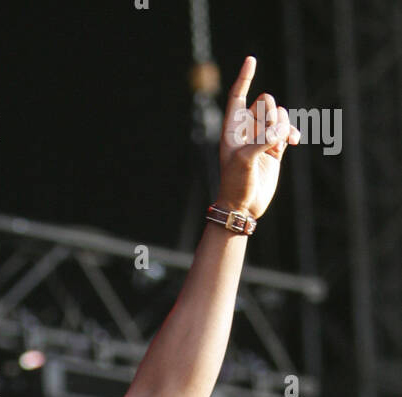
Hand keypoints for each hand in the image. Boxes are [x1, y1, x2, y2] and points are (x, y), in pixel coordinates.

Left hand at [217, 55, 300, 219]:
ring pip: (278, 114)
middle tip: (269, 136)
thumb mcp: (245, 161)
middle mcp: (247, 129)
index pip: (238, 96)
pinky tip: (294, 142)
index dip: (244, 78)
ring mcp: (262, 138)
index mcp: (233, 128)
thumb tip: (282, 131)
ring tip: (280, 143)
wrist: (243, 207)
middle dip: (271, 113)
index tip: (251, 59)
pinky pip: (287, 129)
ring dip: (283, 123)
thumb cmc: (236, 184)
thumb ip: (263, 141)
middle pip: (265, 102)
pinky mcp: (275, 149)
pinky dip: (292, 132)